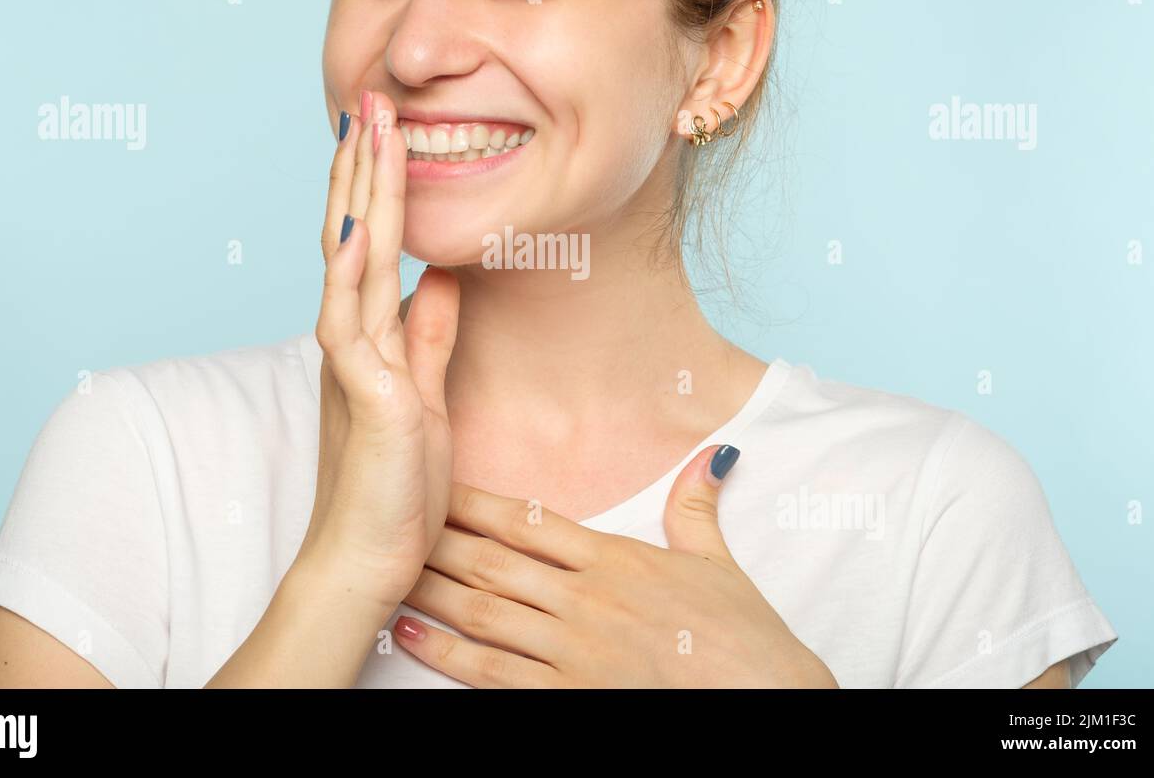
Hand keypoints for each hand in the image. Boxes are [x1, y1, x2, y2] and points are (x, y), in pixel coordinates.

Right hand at [298, 89, 460, 609]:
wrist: (367, 557)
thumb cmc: (393, 481)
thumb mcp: (424, 390)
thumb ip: (429, 333)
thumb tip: (440, 276)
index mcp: (368, 334)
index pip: (370, 242)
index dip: (378, 184)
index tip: (388, 128)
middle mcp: (351, 336)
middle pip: (355, 232)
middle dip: (366, 164)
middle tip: (372, 98)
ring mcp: (351, 360)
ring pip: (349, 259)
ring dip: (357, 191)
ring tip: (365, 127)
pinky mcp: (364, 394)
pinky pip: (352, 322)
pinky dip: (353, 271)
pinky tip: (356, 224)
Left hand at [392, 444, 838, 686]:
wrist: (765, 697)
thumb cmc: (743, 636)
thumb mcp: (719, 563)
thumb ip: (695, 508)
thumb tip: (709, 455)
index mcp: (615, 560)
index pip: (530, 520)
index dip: (476, 501)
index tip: (436, 482)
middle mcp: (587, 599)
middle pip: (494, 561)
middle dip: (437, 539)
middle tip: (391, 518)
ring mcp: (575, 649)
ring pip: (485, 612)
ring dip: (431, 591)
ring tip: (387, 572)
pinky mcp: (572, 694)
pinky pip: (495, 674)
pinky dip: (448, 655)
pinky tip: (413, 637)